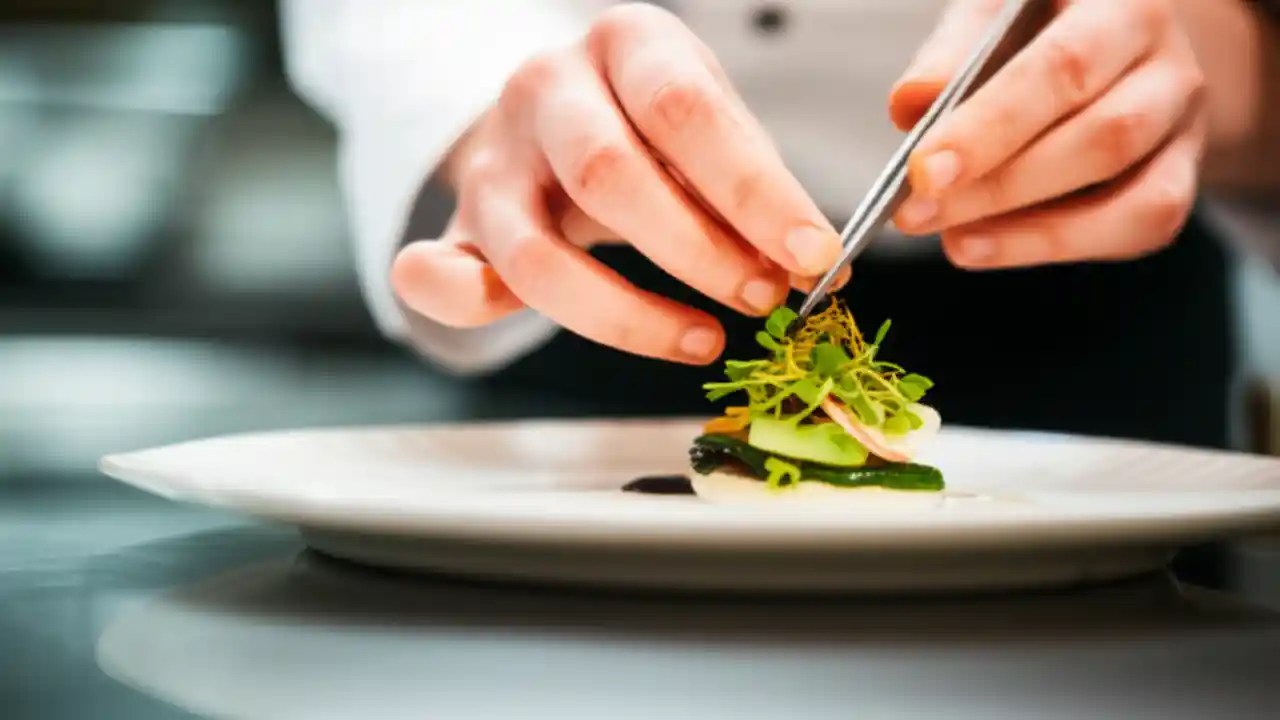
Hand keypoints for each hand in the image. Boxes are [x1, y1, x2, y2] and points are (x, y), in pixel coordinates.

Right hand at [392, 4, 842, 364]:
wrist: (560, 106)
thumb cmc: (651, 119)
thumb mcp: (710, 121)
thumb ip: (751, 187)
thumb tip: (814, 270)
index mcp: (625, 43)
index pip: (687, 111)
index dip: (755, 192)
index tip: (814, 258)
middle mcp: (546, 90)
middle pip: (607, 175)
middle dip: (697, 252)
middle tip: (763, 298)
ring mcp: (494, 161)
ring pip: (534, 252)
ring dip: (626, 313)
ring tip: (704, 339)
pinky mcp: (461, 226)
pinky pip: (433, 270)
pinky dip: (453, 297)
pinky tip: (497, 311)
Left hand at [889, 0, 1206, 268]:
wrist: (1109, 42)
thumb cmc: (1035, 26)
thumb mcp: (992, 14)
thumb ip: (954, 51)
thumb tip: (913, 102)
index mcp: (1121, 2)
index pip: (1062, 68)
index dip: (990, 127)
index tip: (924, 172)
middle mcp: (1169, 61)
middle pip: (1103, 136)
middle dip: (999, 187)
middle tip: (917, 215)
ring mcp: (1184, 124)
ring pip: (1133, 195)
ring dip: (1029, 232)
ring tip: (952, 240)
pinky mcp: (1181, 177)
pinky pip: (1140, 227)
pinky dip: (1060, 247)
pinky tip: (990, 247)